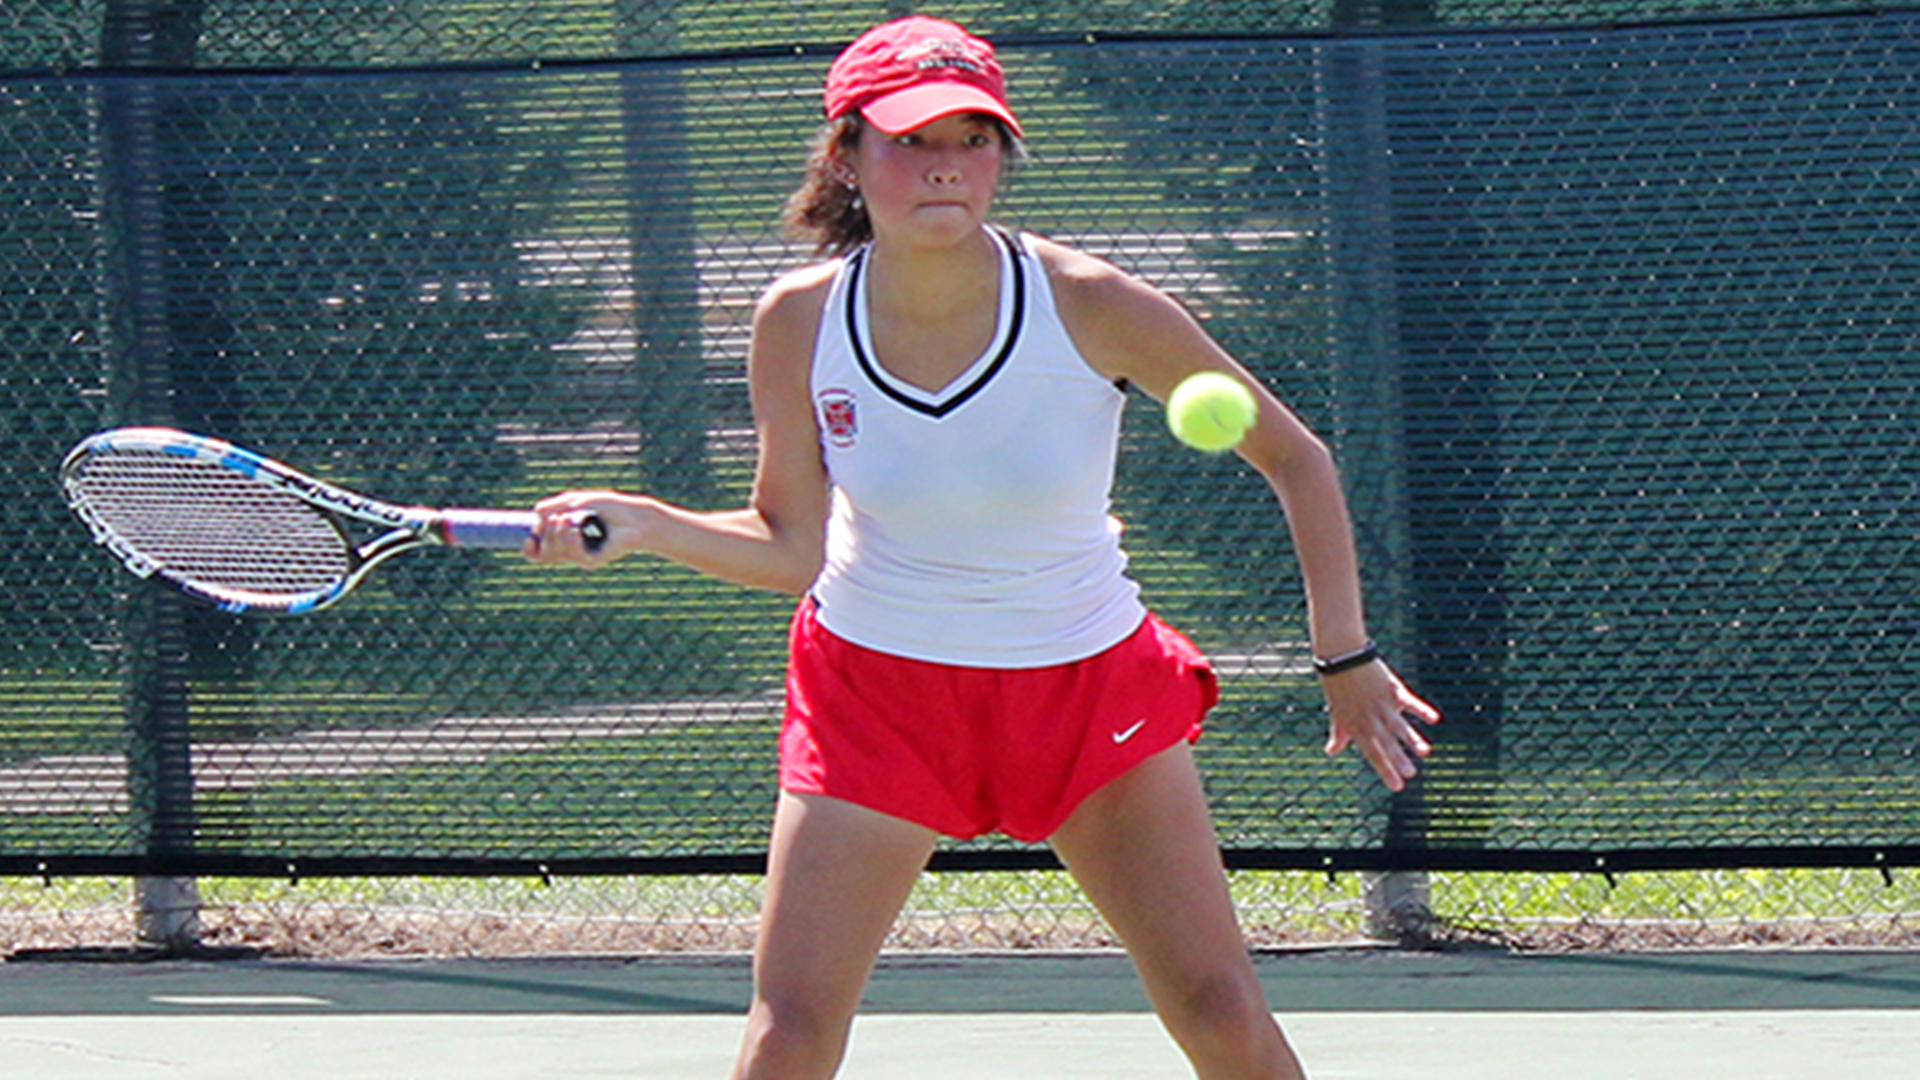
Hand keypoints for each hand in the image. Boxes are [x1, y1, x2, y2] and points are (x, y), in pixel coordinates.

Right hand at [524, 490, 633, 565]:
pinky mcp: (592, 561)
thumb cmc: (607, 507)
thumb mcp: (575, 500)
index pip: (538, 551)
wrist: (632, 515)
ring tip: (570, 521)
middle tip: (558, 519)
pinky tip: (577, 531)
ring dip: (557, 535)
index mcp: (563, 536)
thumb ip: (553, 505)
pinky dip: (572, 542)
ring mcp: (580, 556)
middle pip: (543, 554)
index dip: (529, 548)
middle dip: (545, 535)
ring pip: (555, 555)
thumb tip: (536, 515)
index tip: (530, 538)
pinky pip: (574, 556)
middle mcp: (569, 549)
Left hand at [1320, 661, 1440, 791]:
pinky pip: (1409, 701)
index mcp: (1357, 727)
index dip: (1385, 770)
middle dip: (1398, 759)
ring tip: (1425, 752)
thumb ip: (1338, 735)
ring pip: (1398, 724)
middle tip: (1411, 774)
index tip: (1397, 787)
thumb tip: (1331, 752)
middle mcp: (1370, 719)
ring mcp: (1382, 704)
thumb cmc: (1338, 687)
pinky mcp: (1392, 689)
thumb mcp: (1337, 713)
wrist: (1341, 657)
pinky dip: (1422, 709)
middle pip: (1386, 741)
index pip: (1372, 753)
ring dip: (1412, 738)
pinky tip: (1434, 719)